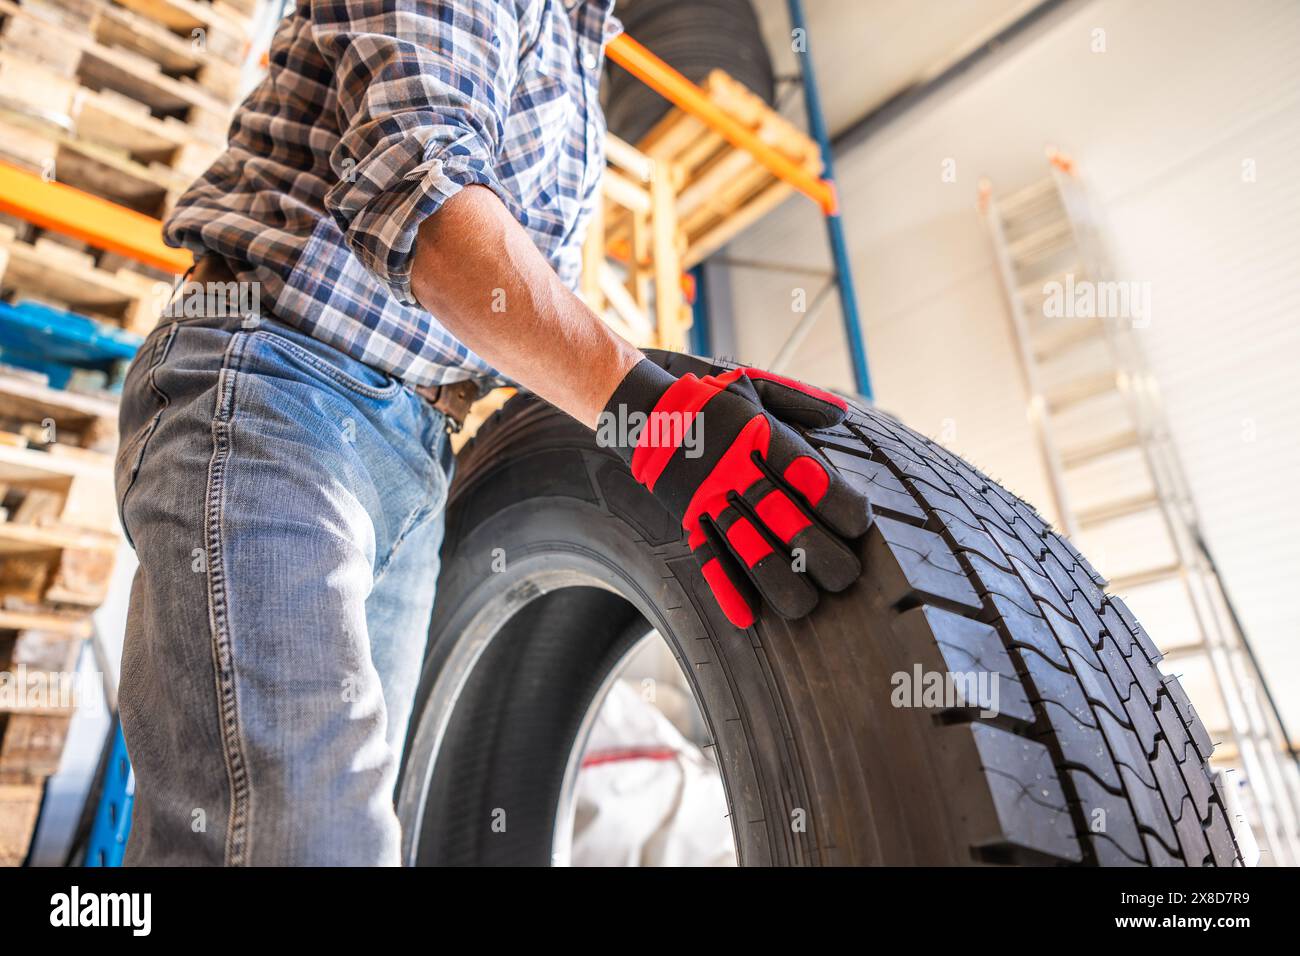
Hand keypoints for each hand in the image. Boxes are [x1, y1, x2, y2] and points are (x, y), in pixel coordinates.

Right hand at [600, 354, 872, 627]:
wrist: (644, 411)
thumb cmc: (711, 400)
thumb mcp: (754, 384)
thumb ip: (800, 399)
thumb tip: (842, 416)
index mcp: (759, 436)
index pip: (805, 474)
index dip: (836, 503)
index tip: (860, 524)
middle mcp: (735, 471)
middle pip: (783, 518)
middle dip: (818, 552)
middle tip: (846, 576)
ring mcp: (709, 498)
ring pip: (746, 545)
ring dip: (777, 579)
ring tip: (806, 605)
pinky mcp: (689, 517)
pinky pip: (707, 555)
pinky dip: (724, 587)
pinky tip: (746, 616)